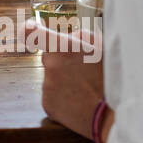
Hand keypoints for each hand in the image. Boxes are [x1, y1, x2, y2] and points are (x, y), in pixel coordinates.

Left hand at [24, 18, 105, 139]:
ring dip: (65, 82)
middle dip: (62, 62)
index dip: (30, 30)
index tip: (28, 28)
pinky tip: (80, 102)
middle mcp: (51, 65)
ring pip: (53, 79)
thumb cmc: (112, 78)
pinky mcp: (47, 105)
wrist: (114, 114)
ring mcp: (47, 86)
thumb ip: (80, 37)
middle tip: (84, 73)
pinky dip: (64, 98)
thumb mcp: (103, 47)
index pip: (35, 33)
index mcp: (63, 48)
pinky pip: (53, 96)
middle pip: (50, 58)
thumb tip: (67, 37)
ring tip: (87, 90)